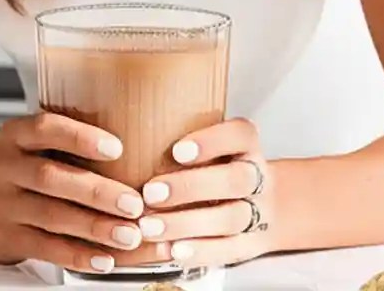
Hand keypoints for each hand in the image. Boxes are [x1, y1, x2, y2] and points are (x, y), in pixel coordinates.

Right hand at [0, 113, 146, 274]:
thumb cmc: (21, 171)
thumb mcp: (32, 146)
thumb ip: (70, 146)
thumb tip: (140, 150)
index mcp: (14, 136)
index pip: (44, 128)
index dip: (80, 138)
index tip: (116, 148)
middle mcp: (3, 168)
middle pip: (49, 177)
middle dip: (96, 191)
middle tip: (134, 203)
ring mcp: (2, 205)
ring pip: (50, 216)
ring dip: (94, 227)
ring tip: (129, 235)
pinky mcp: (7, 238)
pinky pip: (45, 248)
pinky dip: (77, 255)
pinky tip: (104, 259)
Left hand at [117, 118, 274, 268]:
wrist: (263, 206)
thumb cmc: (216, 169)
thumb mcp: (206, 148)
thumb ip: (174, 142)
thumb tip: (121, 131)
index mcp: (245, 146)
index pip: (240, 134)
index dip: (212, 142)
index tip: (178, 151)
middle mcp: (254, 177)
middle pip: (236, 179)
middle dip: (191, 187)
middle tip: (150, 193)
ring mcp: (256, 212)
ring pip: (231, 217)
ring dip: (187, 223)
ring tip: (149, 227)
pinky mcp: (249, 243)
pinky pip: (230, 249)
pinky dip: (201, 251)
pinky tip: (173, 249)